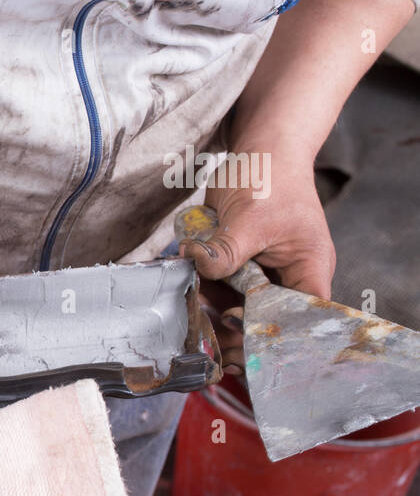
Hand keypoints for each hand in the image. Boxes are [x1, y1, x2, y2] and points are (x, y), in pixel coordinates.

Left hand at [179, 142, 335, 374]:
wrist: (258, 150)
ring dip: (216, 316)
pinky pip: (222, 289)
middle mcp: (289, 277)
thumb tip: (196, 266)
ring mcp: (263, 272)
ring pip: (240, 307)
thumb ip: (226, 250)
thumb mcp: (249, 218)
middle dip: (238, 333)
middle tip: (210, 345)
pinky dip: (205, 294)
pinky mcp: (239, 265)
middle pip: (266, 320)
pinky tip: (186, 300)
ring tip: (193, 325)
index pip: (298, 318)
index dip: (271, 335)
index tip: (240, 339)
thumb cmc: (270, 177)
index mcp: (308, 270)